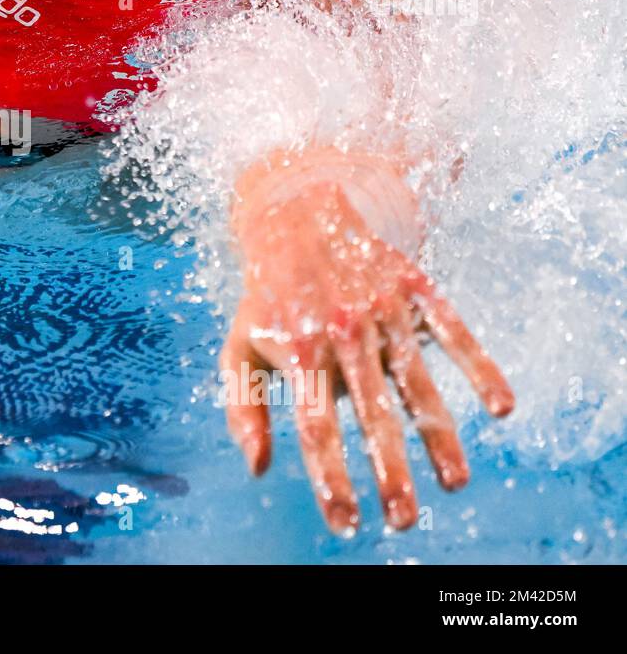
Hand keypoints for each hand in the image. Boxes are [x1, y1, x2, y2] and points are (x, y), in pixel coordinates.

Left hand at [221, 159, 513, 533]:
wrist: (296, 215)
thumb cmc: (267, 298)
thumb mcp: (238, 347)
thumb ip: (243, 408)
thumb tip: (257, 469)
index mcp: (299, 351)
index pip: (317, 427)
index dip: (332, 477)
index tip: (347, 523)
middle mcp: (343, 333)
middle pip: (372, 413)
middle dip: (390, 472)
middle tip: (404, 520)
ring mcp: (382, 310)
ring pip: (417, 383)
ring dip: (438, 437)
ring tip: (454, 483)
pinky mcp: (414, 289)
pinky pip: (452, 333)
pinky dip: (480, 369)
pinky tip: (501, 408)